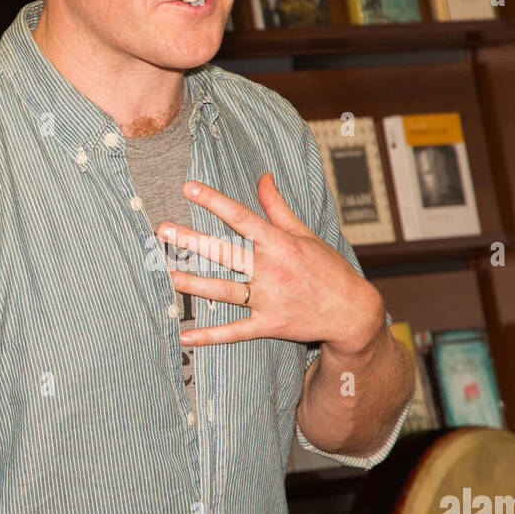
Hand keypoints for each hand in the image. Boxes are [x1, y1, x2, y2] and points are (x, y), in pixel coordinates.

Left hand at [159, 172, 383, 351]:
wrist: (352, 312)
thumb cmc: (329, 270)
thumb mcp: (306, 233)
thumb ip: (278, 207)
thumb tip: (263, 177)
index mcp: (279, 244)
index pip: (240, 217)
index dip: (213, 201)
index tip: (188, 187)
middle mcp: (270, 270)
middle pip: (224, 252)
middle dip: (191, 241)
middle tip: (162, 231)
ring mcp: (268, 299)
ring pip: (223, 290)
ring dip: (193, 284)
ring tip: (167, 276)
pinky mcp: (269, 325)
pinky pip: (234, 332)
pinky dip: (210, 336)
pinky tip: (184, 336)